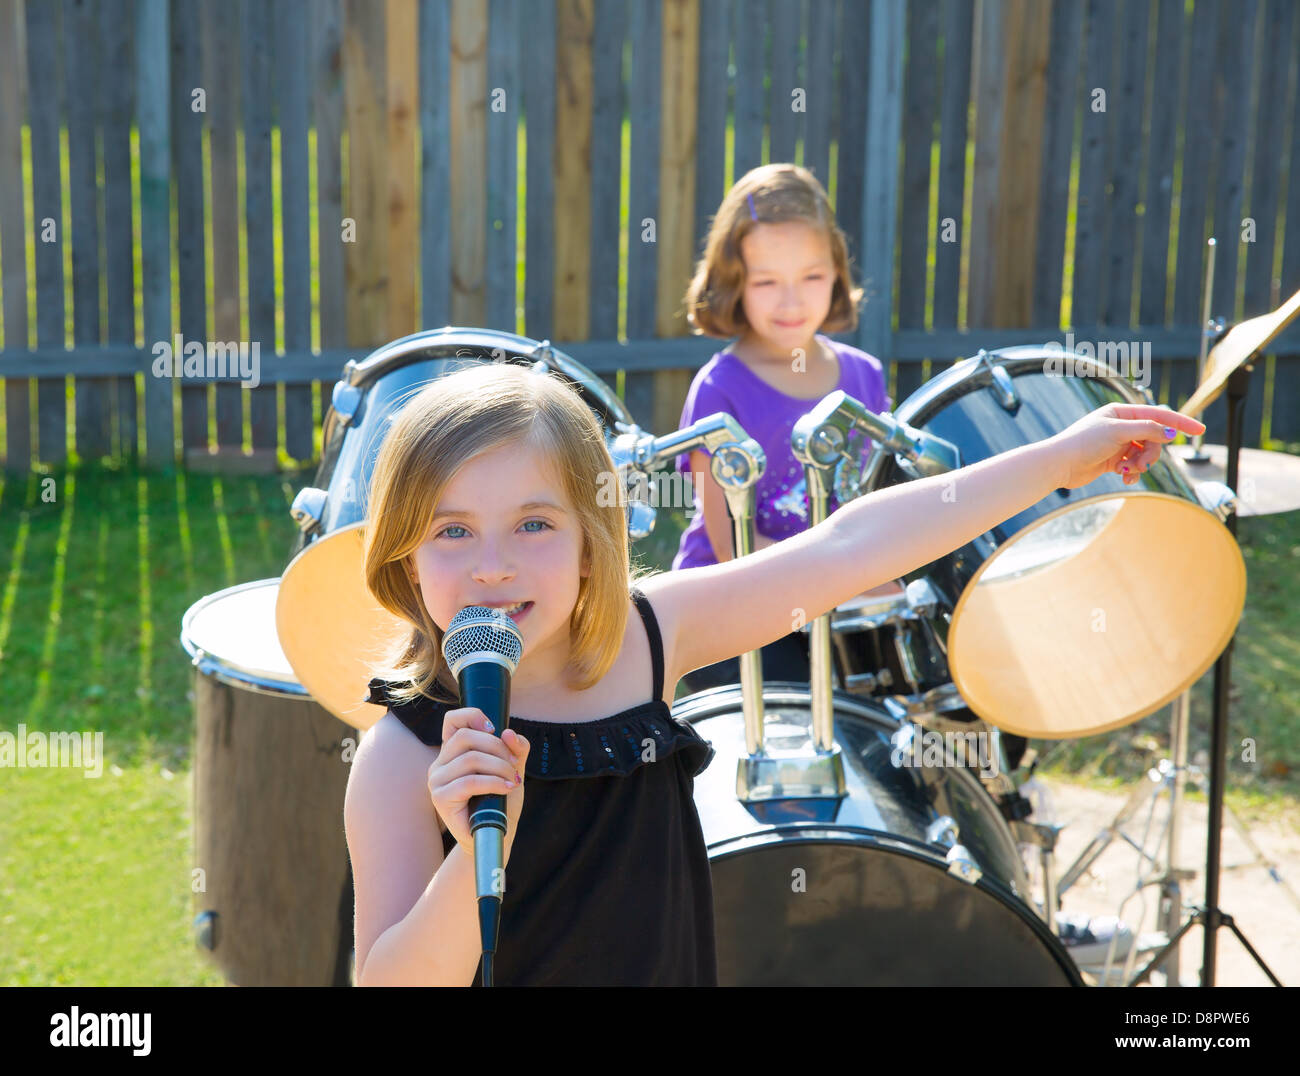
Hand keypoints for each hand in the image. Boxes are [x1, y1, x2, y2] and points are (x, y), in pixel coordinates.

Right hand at [427, 707, 529, 858]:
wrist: (494, 834)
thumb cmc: (500, 801)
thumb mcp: (511, 770)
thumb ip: (515, 750)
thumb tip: (509, 733)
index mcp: (453, 752)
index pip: (452, 721)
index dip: (473, 716)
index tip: (494, 730)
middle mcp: (440, 763)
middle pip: (466, 737)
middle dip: (497, 748)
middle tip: (515, 766)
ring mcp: (437, 780)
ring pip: (470, 759)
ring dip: (500, 767)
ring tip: (514, 780)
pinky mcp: (440, 798)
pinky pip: (469, 782)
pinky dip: (494, 782)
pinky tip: (507, 788)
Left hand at [1047, 403, 1204, 489]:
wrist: (1059, 464)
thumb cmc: (1084, 442)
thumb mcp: (1118, 432)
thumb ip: (1146, 431)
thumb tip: (1170, 433)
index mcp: (1121, 412)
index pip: (1158, 415)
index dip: (1180, 423)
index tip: (1200, 430)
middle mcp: (1121, 426)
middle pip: (1154, 438)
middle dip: (1152, 453)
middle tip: (1141, 464)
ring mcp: (1117, 444)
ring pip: (1145, 454)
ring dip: (1141, 464)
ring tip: (1126, 471)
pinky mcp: (1113, 461)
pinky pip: (1134, 466)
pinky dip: (1133, 473)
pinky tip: (1124, 477)